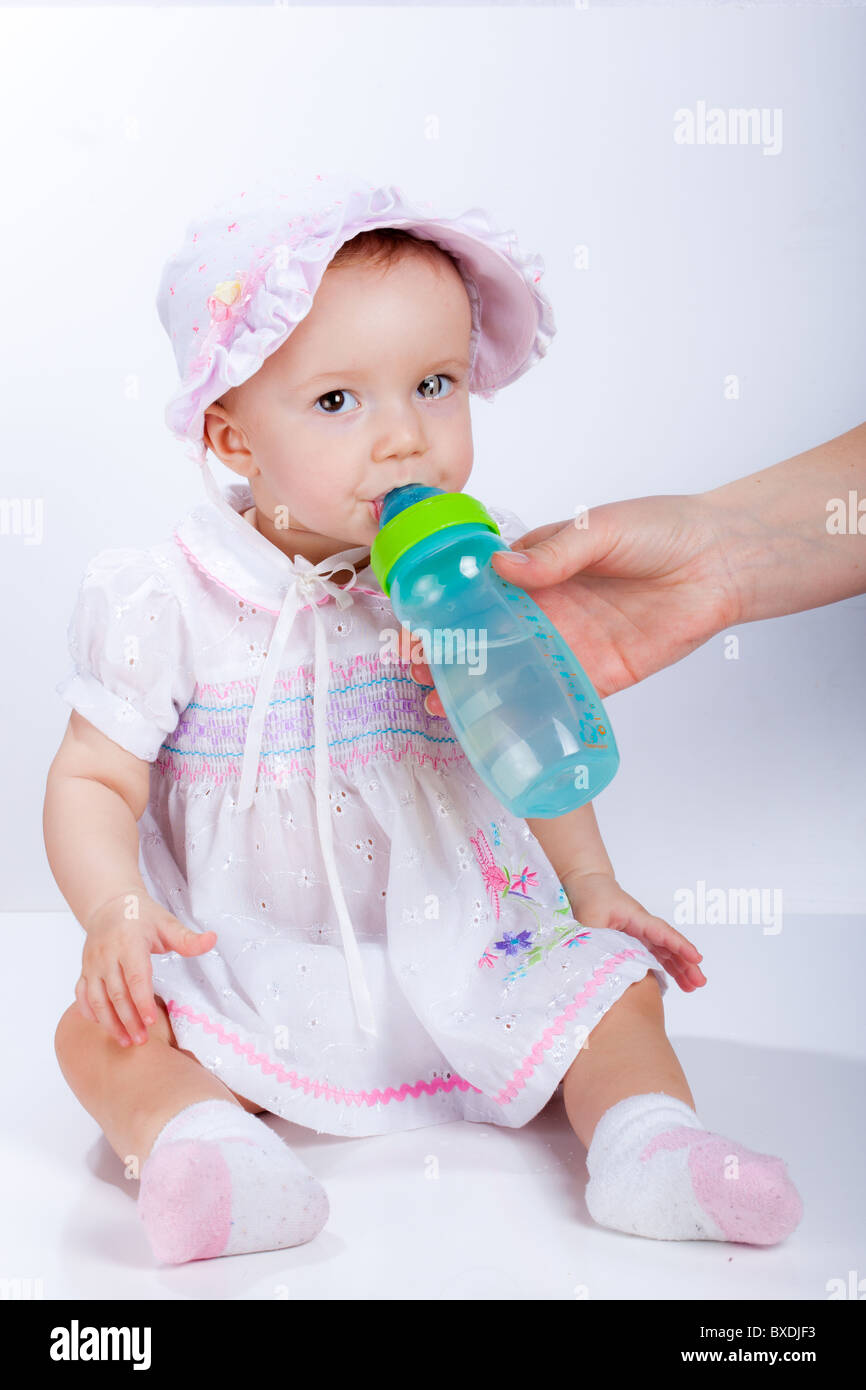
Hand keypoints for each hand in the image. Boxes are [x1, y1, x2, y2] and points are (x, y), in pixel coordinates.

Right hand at [76, 891, 216, 1047]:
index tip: (151, 1021)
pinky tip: (103, 1026)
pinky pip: (81, 994)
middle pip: (116, 993)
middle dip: (128, 1020)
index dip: (142, 1001)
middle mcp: (106, 955)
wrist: (110, 905)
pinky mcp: (84, 970)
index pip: (135, 977)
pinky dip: (89, 1012)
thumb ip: (187, 938)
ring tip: (125, 1041)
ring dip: (109, 1022)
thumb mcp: (167, 923)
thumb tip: (213, 939)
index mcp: (129, 943)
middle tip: (141, 1041)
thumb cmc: (142, 916)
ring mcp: (92, 964)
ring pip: (96, 998)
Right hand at [408, 494, 740, 706]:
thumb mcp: (601, 528)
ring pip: (511, 672)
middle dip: (448, 653)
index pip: (479, 589)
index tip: (414, 619)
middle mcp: (546, 610)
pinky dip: (523, 713)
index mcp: (538, 568)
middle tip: (415, 668)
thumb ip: (556, 552)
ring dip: (475, 689)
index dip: (445, 605)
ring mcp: (569, 646)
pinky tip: (492, 724)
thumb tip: (504, 566)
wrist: (723, 562)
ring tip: (438, 703)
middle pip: (486, 636)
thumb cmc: (664, 531)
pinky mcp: (597, 677)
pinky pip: (555, 699)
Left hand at [561, 870, 706, 992]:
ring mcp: (642, 934)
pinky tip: (675, 981)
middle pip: (670, 945)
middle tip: (699, 982)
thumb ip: (595, 939)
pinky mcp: (637, 940)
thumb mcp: (590, 917)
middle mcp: (644, 926)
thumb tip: (596, 963)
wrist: (590, 884)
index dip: (679, 946)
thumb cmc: (592, 895)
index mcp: (637, 918)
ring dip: (680, 968)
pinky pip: (656, 954)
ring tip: (693, 987)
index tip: (696, 958)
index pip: (662, 933)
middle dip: (686, 963)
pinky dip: (666, 967)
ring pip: (666, 952)